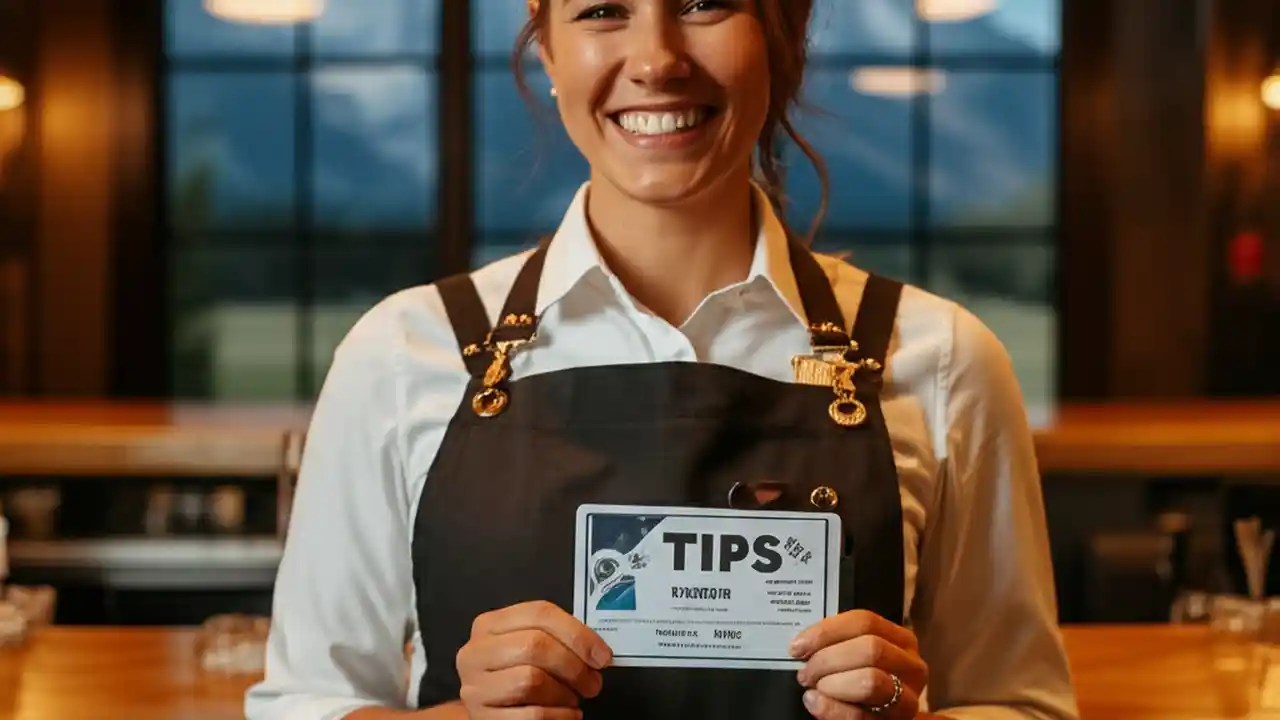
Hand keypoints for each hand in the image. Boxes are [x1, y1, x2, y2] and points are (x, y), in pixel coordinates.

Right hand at [456, 600, 613, 719]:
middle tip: (592, 682)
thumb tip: (595, 650)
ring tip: (573, 699)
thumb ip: (553, 638)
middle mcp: (476, 652)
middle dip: (574, 666)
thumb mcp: (524, 645)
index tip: (602, 655)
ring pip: (531, 681)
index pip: (539, 613)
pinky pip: (531, 715)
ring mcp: (475, 687)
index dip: (578, 634)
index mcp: (489, 624)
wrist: (484, 709)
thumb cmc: (512, 673)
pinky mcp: (482, 718)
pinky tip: (567, 714)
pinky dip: (559, 716)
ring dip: (564, 693)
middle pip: (535, 645)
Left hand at [789, 610, 928, 719]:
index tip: (798, 646)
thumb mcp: (856, 657)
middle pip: (870, 648)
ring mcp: (907, 699)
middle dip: (828, 660)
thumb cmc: (861, 683)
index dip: (826, 632)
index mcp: (901, 640)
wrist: (875, 718)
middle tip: (806, 673)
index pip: (864, 622)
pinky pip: (860, 716)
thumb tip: (803, 644)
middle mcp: (911, 667)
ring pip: (870, 681)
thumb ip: (839, 645)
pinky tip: (816, 703)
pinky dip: (832, 709)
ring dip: (833, 684)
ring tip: (814, 689)